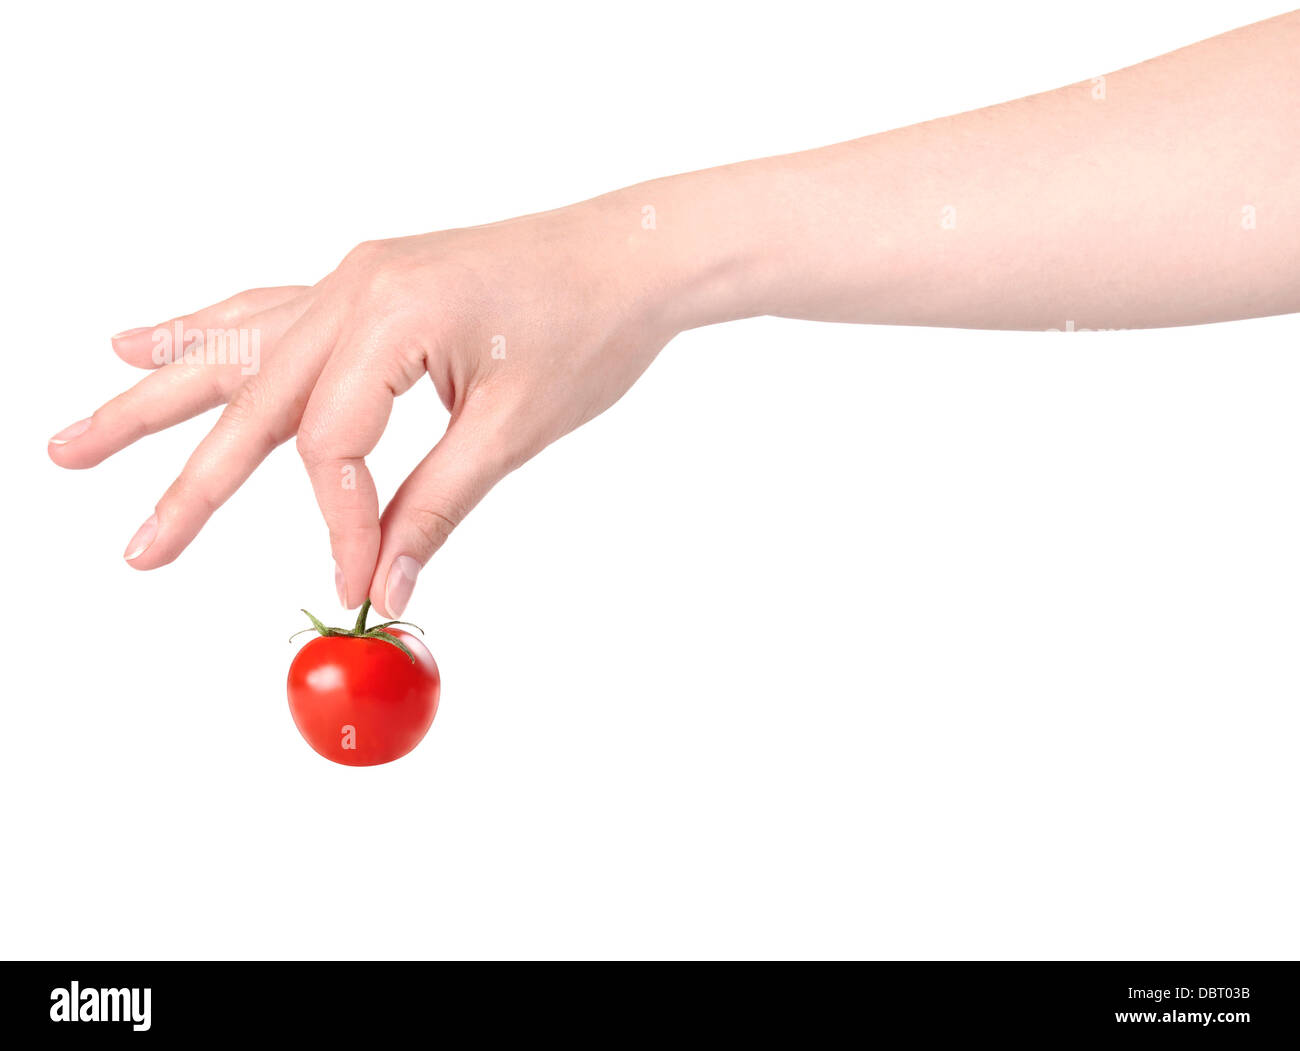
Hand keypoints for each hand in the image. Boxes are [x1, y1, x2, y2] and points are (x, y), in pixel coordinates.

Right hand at [49, 201, 683, 615]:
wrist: (633, 254)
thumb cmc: (589, 325)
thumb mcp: (512, 428)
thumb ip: (436, 506)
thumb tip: (384, 581)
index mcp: (388, 315)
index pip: (329, 446)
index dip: (338, 524)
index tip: (359, 580)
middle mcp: (353, 287)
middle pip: (250, 397)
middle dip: (191, 481)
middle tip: (138, 547)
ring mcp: (353, 278)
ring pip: (237, 348)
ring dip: (158, 397)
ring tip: (77, 439)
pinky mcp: (367, 284)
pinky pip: (267, 313)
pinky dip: (206, 333)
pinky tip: (143, 341)